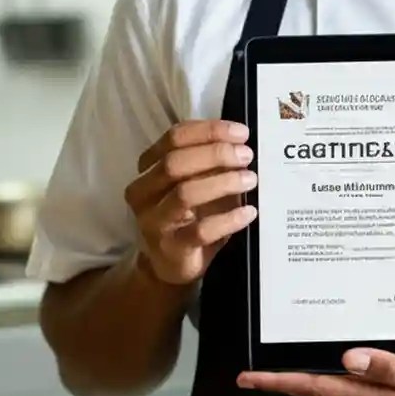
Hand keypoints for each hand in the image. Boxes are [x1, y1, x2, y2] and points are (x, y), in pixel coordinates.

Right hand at [125, 120, 257, 284]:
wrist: (169, 264)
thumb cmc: (187, 215)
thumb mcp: (193, 182)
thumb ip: (207, 161)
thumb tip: (240, 142)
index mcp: (148, 168)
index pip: (174, 137)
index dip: (209, 131)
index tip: (241, 132)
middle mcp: (144, 192)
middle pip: (176, 162)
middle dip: (215, 154)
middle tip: (246, 155)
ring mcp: (154, 221)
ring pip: (185, 193)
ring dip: (223, 182)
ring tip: (250, 179)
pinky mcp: (172, 248)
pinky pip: (201, 230)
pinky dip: (229, 219)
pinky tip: (249, 212)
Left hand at [238, 350, 394, 395]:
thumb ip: (390, 368)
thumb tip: (347, 359)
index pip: (317, 389)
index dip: (280, 382)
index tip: (247, 379)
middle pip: (320, 395)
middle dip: (287, 382)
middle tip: (254, 373)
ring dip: (313, 382)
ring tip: (290, 365)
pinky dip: (341, 385)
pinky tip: (343, 371)